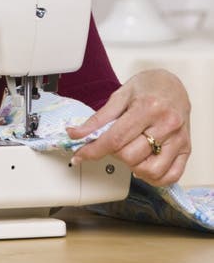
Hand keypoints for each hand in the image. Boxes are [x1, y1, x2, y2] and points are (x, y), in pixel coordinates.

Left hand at [66, 68, 190, 185]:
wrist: (172, 84)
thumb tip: (76, 134)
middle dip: (114, 154)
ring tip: (129, 154)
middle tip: (113, 144)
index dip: (94, 150)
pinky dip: (153, 178)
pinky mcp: (186, 149)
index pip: (115, 138)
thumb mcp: (120, 95)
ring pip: (150, 170)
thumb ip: (98, 118)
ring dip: (133, 167)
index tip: (80, 155)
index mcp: (148, 108)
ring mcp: (179, 139)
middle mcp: (166, 124)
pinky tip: (144, 165)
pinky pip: (171, 176)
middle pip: (130, 156)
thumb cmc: (147, 88)